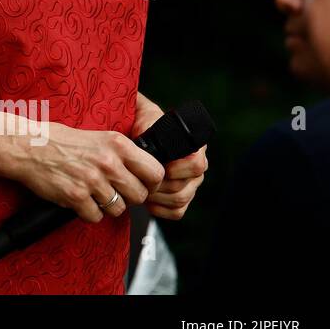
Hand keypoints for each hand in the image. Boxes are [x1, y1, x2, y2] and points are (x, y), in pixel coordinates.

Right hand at [3, 121, 165, 222]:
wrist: (25, 145)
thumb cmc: (58, 140)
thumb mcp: (97, 136)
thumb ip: (120, 152)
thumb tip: (142, 171)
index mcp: (117, 144)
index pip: (155, 172)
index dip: (151, 183)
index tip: (142, 185)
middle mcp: (108, 162)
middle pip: (139, 195)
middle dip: (129, 198)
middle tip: (114, 192)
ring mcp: (92, 180)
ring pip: (118, 209)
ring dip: (107, 207)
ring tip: (92, 194)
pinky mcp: (75, 196)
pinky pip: (95, 217)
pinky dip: (88, 212)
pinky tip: (78, 199)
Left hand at [132, 92, 207, 220]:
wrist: (133, 136)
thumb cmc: (141, 123)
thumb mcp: (143, 116)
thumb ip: (147, 121)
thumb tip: (146, 134)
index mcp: (193, 147)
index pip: (196, 164)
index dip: (177, 169)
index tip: (158, 167)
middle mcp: (196, 167)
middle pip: (185, 186)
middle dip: (159, 185)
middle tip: (139, 179)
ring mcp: (190, 184)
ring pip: (180, 200)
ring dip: (157, 197)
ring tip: (139, 187)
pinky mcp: (180, 198)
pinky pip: (176, 212)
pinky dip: (159, 208)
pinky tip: (146, 199)